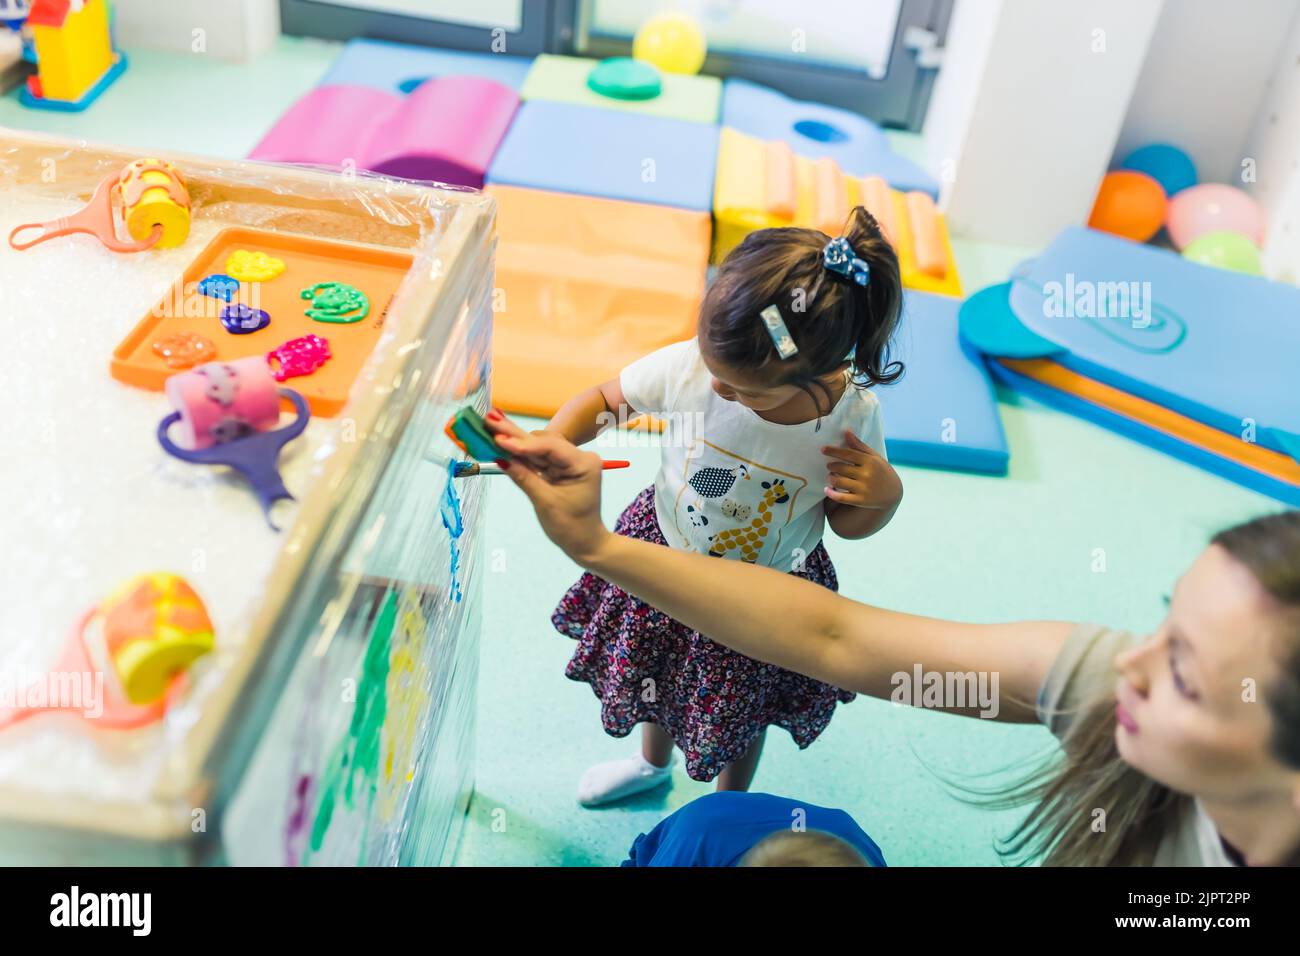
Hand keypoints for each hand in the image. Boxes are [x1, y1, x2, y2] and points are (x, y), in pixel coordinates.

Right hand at [485, 412, 611, 562]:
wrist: (585, 542)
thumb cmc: (571, 526)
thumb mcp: (545, 502)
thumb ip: (523, 477)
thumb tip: (501, 458)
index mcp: (584, 463)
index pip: (550, 447)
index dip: (523, 444)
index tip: (499, 440)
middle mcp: (579, 457)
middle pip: (542, 442)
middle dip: (514, 434)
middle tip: (490, 420)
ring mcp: (569, 461)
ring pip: (537, 447)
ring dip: (514, 441)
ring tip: (490, 427)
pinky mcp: (559, 467)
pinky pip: (537, 457)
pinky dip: (520, 454)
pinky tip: (501, 441)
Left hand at [822, 430, 898, 510]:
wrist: (893, 493)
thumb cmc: (881, 471)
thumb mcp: (874, 457)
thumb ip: (859, 445)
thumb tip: (846, 431)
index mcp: (870, 461)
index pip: (847, 454)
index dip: (833, 451)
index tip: (823, 449)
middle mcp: (866, 474)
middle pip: (841, 468)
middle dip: (831, 466)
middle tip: (829, 465)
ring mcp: (863, 488)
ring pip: (838, 482)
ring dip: (831, 478)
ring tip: (830, 476)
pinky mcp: (860, 500)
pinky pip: (841, 498)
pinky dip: (831, 493)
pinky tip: (827, 489)